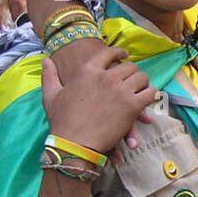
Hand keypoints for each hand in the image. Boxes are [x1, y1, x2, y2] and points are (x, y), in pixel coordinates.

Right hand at [41, 48, 156, 154]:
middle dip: (132, 72)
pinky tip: (149, 98)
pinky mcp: (132, 106)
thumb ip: (49, 75)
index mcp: (87, 70)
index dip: (119, 52)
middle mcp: (106, 77)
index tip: (125, 55)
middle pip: (129, 66)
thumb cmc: (61, 121)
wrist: (73, 144)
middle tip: (134, 78)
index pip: (108, 53)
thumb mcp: (51, 95)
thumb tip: (46, 60)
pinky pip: (150, 93)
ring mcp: (120, 91)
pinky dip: (151, 95)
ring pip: (142, 78)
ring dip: (143, 82)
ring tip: (143, 88)